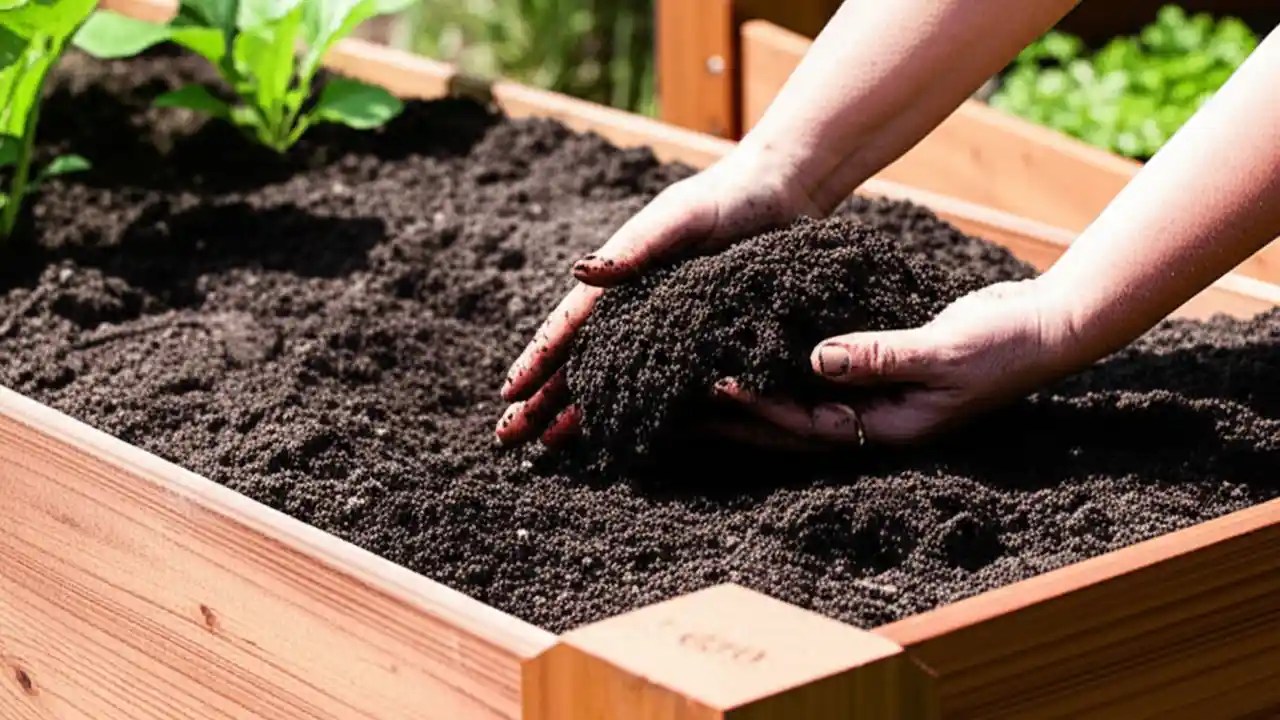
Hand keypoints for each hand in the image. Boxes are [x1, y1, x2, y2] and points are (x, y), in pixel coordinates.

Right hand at [495, 147, 821, 445]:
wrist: (785, 197)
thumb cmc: (729, 199)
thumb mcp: (680, 219)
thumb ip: (635, 247)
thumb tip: (579, 274)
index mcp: (622, 277)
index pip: (570, 326)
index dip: (539, 359)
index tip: (508, 394)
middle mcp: (638, 308)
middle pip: (581, 360)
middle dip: (542, 398)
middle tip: (508, 437)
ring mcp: (668, 329)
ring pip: (613, 378)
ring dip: (580, 411)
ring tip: (549, 445)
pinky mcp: (704, 344)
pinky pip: (662, 382)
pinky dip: (637, 408)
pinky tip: (620, 434)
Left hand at [710, 278, 1083, 448]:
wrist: (1042, 328)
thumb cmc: (1001, 345)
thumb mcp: (943, 350)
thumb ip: (881, 355)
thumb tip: (815, 359)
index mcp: (890, 429)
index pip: (809, 425)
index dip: (760, 409)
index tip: (714, 388)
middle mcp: (875, 421)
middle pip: (791, 427)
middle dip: (738, 420)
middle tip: (681, 408)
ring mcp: (876, 400)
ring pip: (800, 404)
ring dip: (753, 397)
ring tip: (699, 384)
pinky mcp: (878, 372)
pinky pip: (821, 376)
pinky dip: (785, 367)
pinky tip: (753, 351)